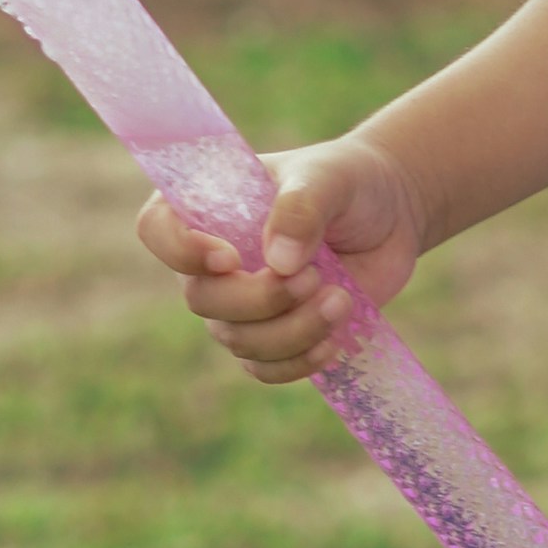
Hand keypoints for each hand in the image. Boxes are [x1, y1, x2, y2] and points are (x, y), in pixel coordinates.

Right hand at [135, 136, 421, 384]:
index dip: (180, 251)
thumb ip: (302, 207)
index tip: (231, 258)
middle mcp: (212, 260)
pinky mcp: (274, 335)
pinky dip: (298, 362)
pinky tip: (333, 340)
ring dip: (291, 331)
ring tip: (340, 300)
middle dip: (260, 299)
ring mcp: (240, 303)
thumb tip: (280, 262)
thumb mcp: (331, 177)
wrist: (391, 213)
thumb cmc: (349, 182)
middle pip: (201, 299)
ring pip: (238, 341)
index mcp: (208, 205)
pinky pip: (264, 369)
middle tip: (314, 278)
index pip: (156, 228)